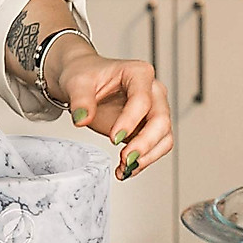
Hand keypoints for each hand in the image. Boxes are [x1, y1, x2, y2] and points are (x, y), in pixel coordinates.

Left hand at [48, 40, 172, 179]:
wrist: (84, 83)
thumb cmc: (86, 76)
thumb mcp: (77, 83)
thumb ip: (80, 100)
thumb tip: (82, 119)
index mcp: (139, 73)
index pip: (142, 99)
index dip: (130, 120)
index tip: (113, 137)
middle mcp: (152, 92)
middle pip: (161, 120)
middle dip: (145, 143)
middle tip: (125, 158)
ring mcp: (154, 111)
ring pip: (164, 137)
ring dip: (148, 157)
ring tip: (124, 168)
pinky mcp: (149, 129)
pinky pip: (155, 148)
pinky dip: (144, 161)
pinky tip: (125, 169)